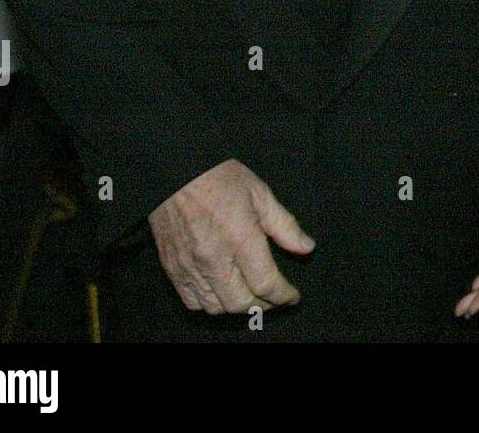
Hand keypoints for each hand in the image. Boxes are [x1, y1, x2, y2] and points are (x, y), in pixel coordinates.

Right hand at [148, 158, 314, 314]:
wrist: (175, 171)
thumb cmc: (219, 177)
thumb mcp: (260, 193)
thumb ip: (284, 225)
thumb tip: (306, 247)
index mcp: (240, 238)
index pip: (266, 283)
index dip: (283, 296)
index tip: (293, 296)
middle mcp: (214, 258)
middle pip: (241, 303)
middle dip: (263, 306)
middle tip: (275, 298)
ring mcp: (190, 266)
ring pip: (216, 307)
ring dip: (237, 307)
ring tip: (251, 295)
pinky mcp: (172, 268)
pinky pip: (192, 301)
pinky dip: (210, 304)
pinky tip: (221, 293)